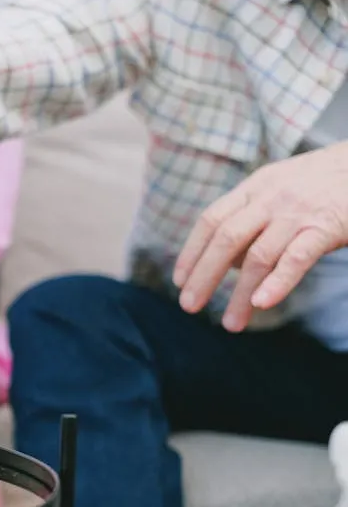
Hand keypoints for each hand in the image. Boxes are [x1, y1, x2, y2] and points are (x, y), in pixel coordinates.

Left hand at [173, 142, 347, 331]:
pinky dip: (277, 282)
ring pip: (259, 256)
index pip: (211, 220)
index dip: (192, 251)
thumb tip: (225, 263)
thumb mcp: (279, 189)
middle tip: (189, 306)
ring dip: (240, 294)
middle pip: (226, 239)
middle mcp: (270, 197)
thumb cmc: (323, 183)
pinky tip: (262, 303)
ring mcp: (298, 211)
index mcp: (254, 187)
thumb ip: (251, 218)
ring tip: (231, 323)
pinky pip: (296, 257)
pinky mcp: (326, 225)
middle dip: (203, 276)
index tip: (179, 280)